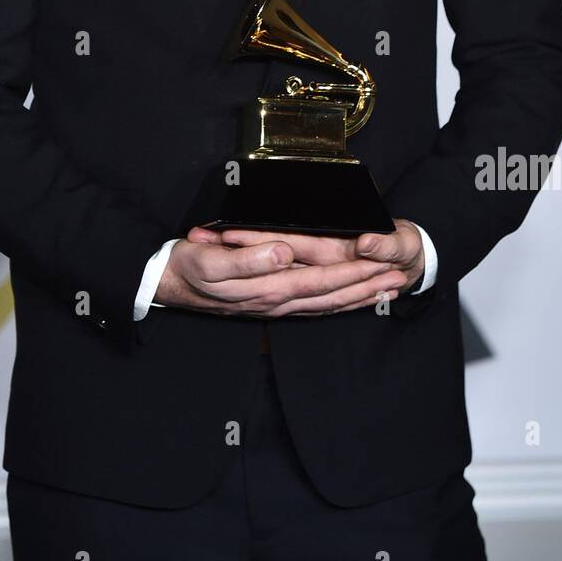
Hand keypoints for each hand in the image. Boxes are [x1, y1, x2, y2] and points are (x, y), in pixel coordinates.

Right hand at [154, 225, 409, 317]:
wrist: (162, 284)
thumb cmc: (185, 266)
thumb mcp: (210, 259)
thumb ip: (248, 258)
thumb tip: (284, 252)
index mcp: (266, 287)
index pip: (321, 279)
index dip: (353, 272)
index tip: (382, 262)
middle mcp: (275, 301)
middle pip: (331, 295)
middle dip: (366, 285)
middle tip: (400, 276)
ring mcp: (272, 306)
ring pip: (325, 304)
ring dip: (358, 297)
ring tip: (386, 288)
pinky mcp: (267, 304)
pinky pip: (311, 308)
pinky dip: (336, 304)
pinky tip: (348, 299)